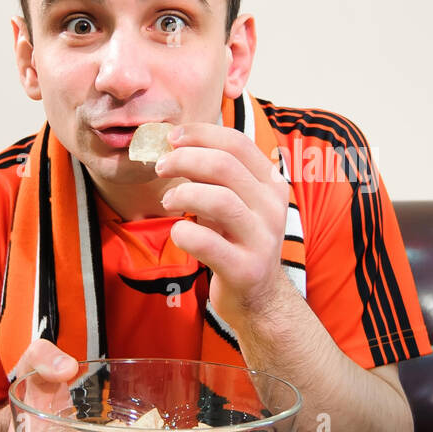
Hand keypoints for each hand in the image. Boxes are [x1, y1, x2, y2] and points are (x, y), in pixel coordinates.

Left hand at [154, 122, 293, 329]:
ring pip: (219, 199)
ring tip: (167, 202)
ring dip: (183, 194)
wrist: (258, 297)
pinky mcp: (246, 269)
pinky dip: (183, 233)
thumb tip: (176, 143)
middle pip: (224, 165)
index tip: (172, 138)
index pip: (237, 143)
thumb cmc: (238, 241)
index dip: (200, 134)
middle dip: (183, 160)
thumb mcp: (237, 201)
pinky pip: (207, 242)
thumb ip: (216, 174)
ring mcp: (262, 239)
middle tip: (160, 168)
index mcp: (271, 183)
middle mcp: (272, 207)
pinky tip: (179, 233)